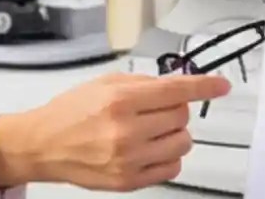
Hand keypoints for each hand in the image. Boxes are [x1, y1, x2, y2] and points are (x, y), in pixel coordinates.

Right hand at [0, 72, 230, 191]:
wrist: (44, 144)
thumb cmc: (70, 112)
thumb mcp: (103, 84)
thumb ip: (142, 83)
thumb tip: (176, 83)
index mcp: (119, 100)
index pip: (175, 90)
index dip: (203, 85)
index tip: (220, 85)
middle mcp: (126, 131)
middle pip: (182, 116)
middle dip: (174, 109)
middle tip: (155, 108)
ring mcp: (129, 159)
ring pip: (182, 143)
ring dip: (173, 133)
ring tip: (150, 130)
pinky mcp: (130, 181)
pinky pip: (173, 168)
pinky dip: (168, 156)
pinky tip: (150, 148)